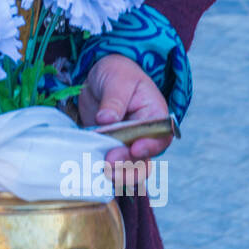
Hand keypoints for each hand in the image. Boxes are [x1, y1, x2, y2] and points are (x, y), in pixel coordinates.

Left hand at [77, 53, 169, 174]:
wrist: (102, 76)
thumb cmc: (118, 73)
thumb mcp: (118, 80)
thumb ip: (114, 100)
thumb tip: (106, 119)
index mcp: (155, 117)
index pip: (159, 138)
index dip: (148, 147)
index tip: (133, 149)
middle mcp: (144, 136)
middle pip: (144, 160)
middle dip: (128, 166)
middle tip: (109, 163)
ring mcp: (127, 145)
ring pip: (128, 169)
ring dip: (116, 175)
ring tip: (100, 171)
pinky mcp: (109, 149)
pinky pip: (109, 166)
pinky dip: (100, 172)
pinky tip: (90, 172)